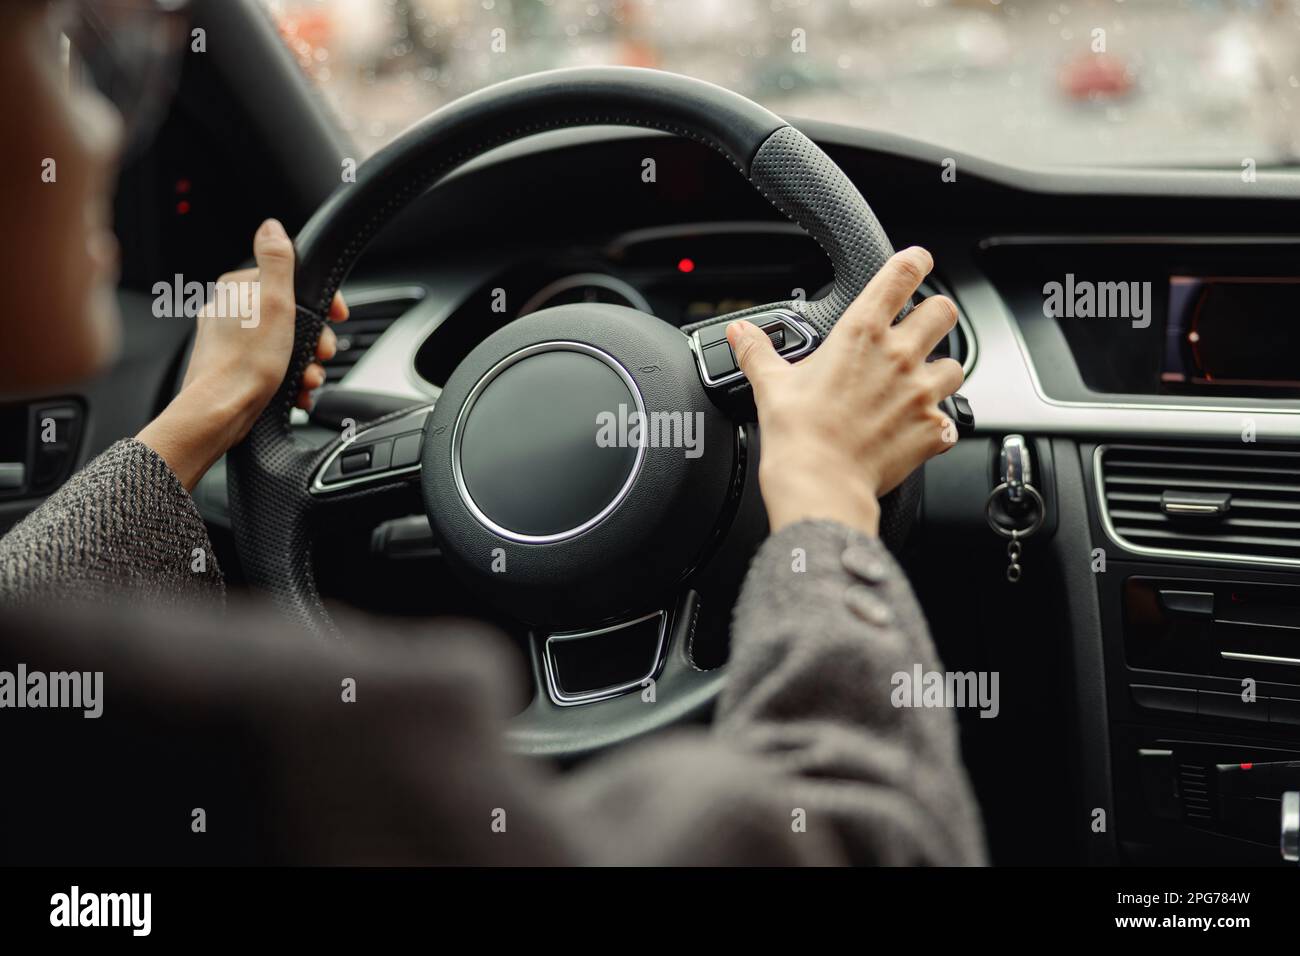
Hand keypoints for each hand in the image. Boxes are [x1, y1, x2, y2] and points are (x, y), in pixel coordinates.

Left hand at [137, 219, 347, 489]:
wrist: (220, 412)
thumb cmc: (245, 363)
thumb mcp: (273, 302)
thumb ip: (277, 261)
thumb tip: (272, 225)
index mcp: (238, 289)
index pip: (291, 282)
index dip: (321, 301)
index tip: (337, 317)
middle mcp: (231, 311)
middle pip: (292, 316)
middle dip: (314, 339)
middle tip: (321, 353)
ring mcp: (232, 341)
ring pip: (285, 345)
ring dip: (305, 363)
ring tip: (307, 378)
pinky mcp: (235, 368)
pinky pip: (274, 367)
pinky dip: (289, 380)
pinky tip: (295, 390)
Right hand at [728, 246, 963, 536]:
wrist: (820, 483)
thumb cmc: (797, 433)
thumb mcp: (770, 384)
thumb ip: (758, 350)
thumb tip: (740, 332)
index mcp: (861, 333)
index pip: (901, 274)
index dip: (913, 262)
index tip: (914, 263)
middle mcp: (899, 356)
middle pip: (944, 311)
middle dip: (934, 316)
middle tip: (918, 329)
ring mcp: (921, 392)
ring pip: (954, 365)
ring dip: (939, 372)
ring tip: (918, 385)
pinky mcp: (933, 428)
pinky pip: (949, 420)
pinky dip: (936, 425)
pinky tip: (916, 429)